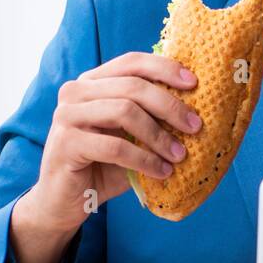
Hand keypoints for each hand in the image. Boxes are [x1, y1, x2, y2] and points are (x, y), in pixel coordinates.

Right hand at [25, 51, 203, 231]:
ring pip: (124, 111)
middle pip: (133, 86)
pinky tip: (162, 172)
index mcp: (93, 82)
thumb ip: (152, 117)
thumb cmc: (105, 165)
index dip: (165, 68)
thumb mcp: (132, 136)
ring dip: (159, 135)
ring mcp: (67, 115)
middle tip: (195, 126)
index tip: (194, 83)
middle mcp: (76, 91)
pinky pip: (114, 146)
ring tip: (180, 155)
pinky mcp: (65, 143)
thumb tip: (197, 109)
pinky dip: (144, 159)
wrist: (67, 200)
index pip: (132, 62)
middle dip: (169, 106)